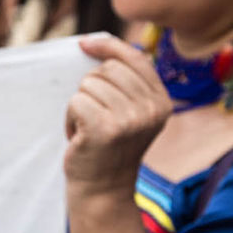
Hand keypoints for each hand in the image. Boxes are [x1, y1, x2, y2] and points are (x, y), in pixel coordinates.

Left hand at [65, 34, 171, 196]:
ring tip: (88, 128)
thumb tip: (95, 43)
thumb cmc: (109, 147)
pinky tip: (79, 136)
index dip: (107, 46)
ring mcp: (131, 119)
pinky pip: (76, 100)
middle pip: (108, 69)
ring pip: (89, 84)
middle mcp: (152, 109)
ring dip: (80, 104)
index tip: (85, 44)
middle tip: (95, 115)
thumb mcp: (130, 113)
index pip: (134, 58)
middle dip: (92, 87)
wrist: (103, 190)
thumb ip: (125, 83)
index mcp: (162, 102)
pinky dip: (70, 117)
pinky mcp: (106, 128)